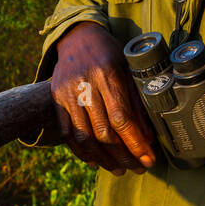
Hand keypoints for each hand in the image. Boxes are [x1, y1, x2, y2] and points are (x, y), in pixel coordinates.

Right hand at [50, 22, 157, 175]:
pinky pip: (67, 133)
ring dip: (104, 159)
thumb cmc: (109, 52)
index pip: (121, 118)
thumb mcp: (128, 68)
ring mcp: (67, 93)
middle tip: (138, 167)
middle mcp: (84, 84)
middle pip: (103, 132)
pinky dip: (82, 152)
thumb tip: (147, 136)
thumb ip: (137, 100)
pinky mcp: (56, 99)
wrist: (77, 36)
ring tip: (120, 169)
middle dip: (123, 155)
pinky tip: (96, 161)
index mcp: (107, 73)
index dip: (135, 143)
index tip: (149, 159)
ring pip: (84, 137)